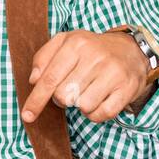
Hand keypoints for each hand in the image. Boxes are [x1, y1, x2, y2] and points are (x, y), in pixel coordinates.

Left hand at [20, 29, 152, 123]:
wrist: (131, 49)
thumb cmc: (92, 49)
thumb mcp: (66, 42)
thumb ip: (44, 58)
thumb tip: (34, 80)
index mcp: (76, 43)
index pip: (49, 78)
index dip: (36, 100)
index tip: (27, 115)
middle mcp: (95, 56)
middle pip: (64, 96)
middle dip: (63, 98)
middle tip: (73, 87)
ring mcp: (113, 72)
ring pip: (83, 106)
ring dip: (81, 105)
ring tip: (88, 91)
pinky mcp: (127, 88)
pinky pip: (101, 114)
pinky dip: (96, 113)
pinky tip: (99, 100)